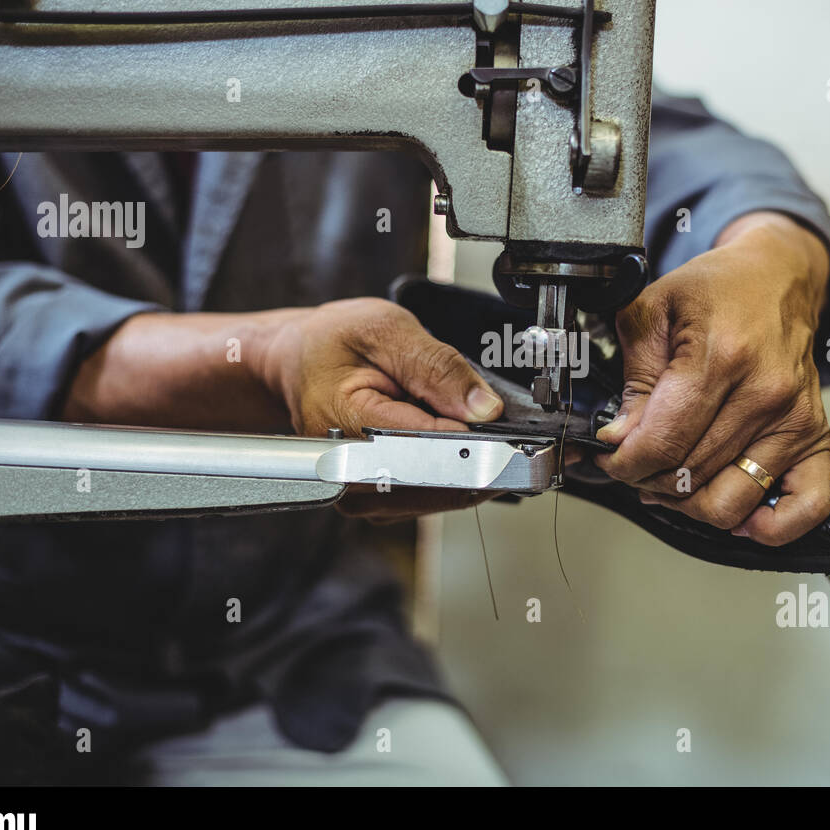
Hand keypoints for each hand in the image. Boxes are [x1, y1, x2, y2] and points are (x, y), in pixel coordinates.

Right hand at [64, 297, 505, 522]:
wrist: (297, 364)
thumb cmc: (332, 344)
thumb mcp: (386, 329)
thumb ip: (438, 368)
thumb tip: (486, 410)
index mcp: (348, 423)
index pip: (432, 446)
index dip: (485, 446)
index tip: (527, 439)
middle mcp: (351, 473)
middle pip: (443, 482)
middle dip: (493, 461)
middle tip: (532, 441)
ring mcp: (363, 494)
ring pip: (444, 496)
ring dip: (483, 472)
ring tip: (503, 440)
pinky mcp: (378, 500)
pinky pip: (435, 496)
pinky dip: (463, 476)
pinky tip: (475, 452)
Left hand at [594, 212, 829, 544]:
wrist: (776, 276)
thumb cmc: (716, 290)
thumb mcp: (652, 309)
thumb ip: (633, 378)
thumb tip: (621, 438)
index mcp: (721, 357)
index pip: (662, 443)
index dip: (623, 462)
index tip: (608, 457)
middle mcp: (765, 393)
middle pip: (689, 477)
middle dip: (644, 479)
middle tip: (629, 463)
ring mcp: (794, 419)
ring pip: (728, 502)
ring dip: (687, 504)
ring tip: (667, 480)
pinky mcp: (815, 435)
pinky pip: (805, 507)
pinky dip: (767, 528)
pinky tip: (734, 513)